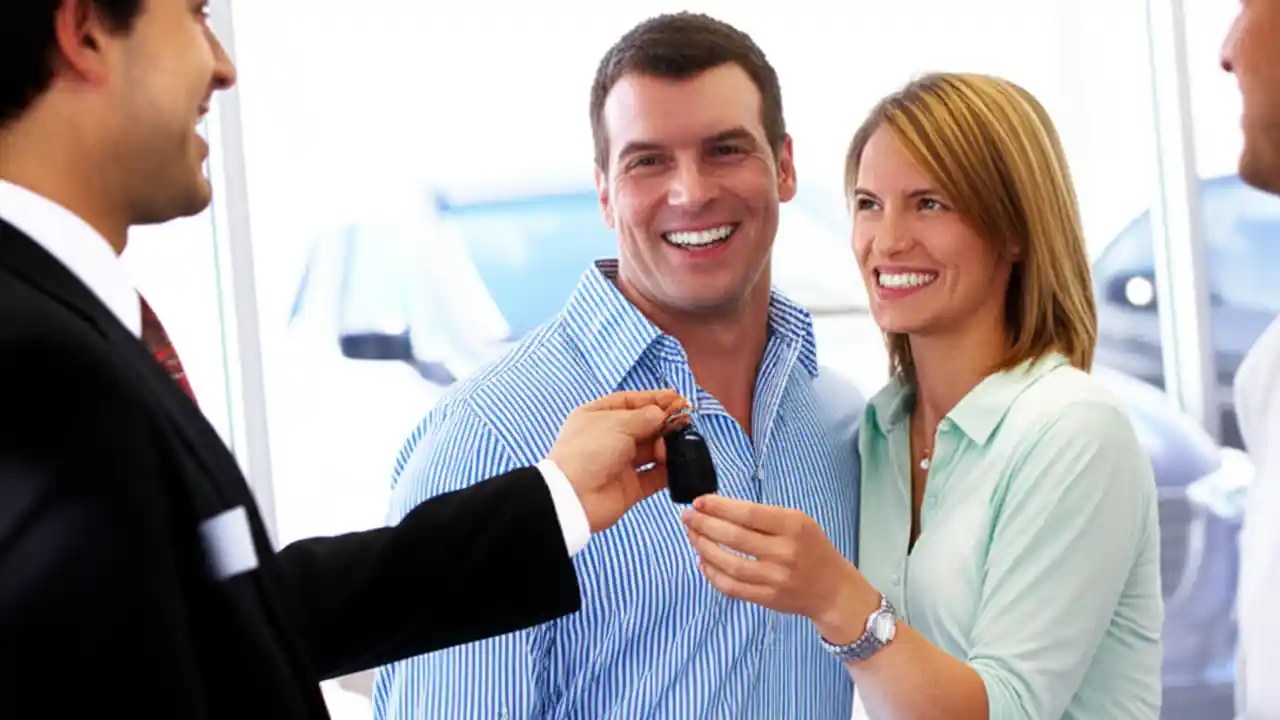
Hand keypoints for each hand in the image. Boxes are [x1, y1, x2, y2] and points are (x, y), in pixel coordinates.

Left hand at [548, 389, 690, 532]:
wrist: (573, 497)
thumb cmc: (589, 450)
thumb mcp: (616, 424)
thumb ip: (644, 417)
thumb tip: (661, 414)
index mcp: (597, 417)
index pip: (628, 402)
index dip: (652, 399)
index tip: (676, 398)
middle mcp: (608, 438)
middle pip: (642, 426)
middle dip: (663, 422)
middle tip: (685, 419)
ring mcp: (620, 463)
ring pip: (650, 450)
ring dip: (666, 445)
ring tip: (677, 443)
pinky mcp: (630, 487)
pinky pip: (654, 476)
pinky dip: (668, 470)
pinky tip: (679, 462)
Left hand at [682, 495, 877, 641]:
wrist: (833, 590)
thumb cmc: (812, 549)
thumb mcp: (799, 522)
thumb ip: (764, 516)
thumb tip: (718, 509)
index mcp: (793, 526)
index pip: (748, 514)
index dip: (719, 507)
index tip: (700, 502)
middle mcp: (784, 552)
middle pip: (734, 537)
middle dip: (704, 525)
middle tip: (687, 516)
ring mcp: (776, 578)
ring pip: (729, 563)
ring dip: (704, 548)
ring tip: (692, 535)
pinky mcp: (768, 598)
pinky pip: (732, 587)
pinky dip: (712, 574)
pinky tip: (702, 560)